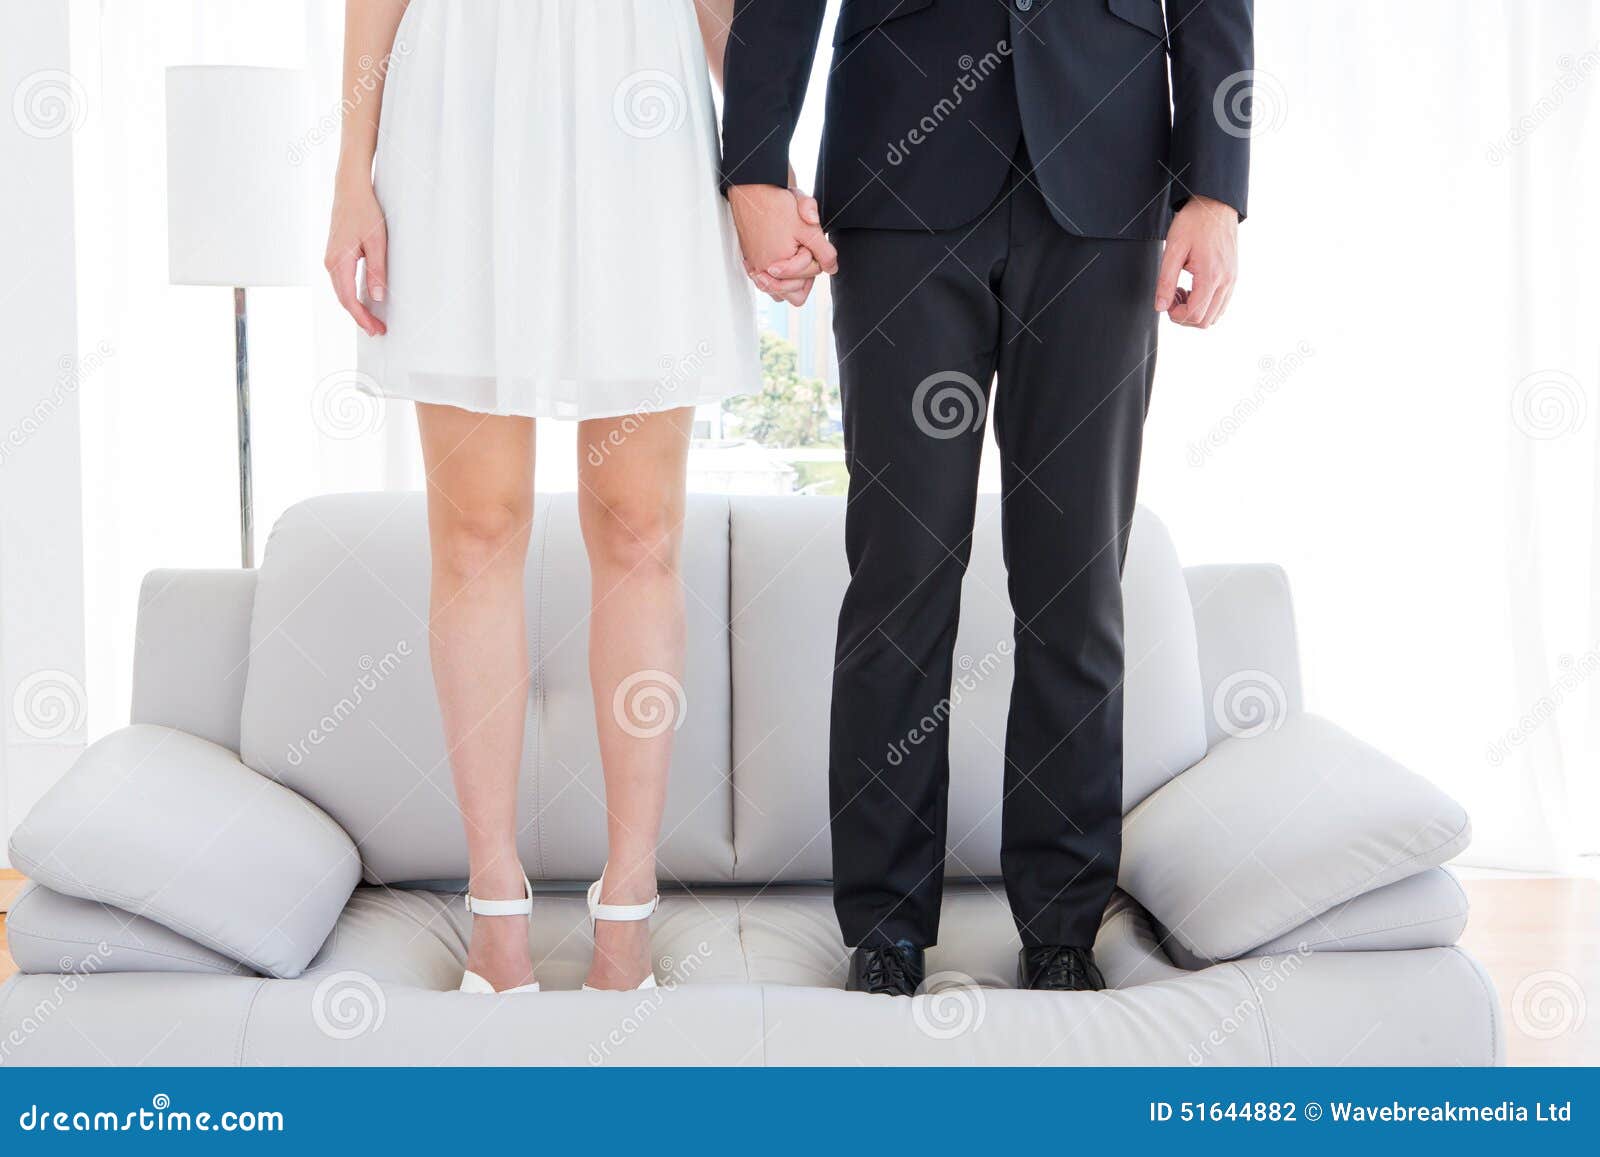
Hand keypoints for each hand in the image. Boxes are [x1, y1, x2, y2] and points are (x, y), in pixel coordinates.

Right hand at [324, 177, 387, 336]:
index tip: (376, 329)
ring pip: (342, 291)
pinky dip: (353, 294)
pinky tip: (365, 300)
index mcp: (339, 261)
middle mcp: (331, 262)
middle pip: (344, 298)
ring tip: (373, 319)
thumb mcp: (378, 242)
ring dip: (357, 307)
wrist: (351, 188)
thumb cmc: (364, 211)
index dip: (362, 317)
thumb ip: (377, 271)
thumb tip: (377, 297)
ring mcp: (331, 258)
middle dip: (360, 317)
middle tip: (378, 330)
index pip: (349, 299)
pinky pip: (343, 281)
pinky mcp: (336, 254)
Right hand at [730, 182, 837, 306]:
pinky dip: (777, 276)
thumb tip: (832, 269)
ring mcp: (755, 269)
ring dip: (791, 278)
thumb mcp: (809, 229)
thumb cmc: (776, 205)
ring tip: (794, 255)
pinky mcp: (751, 264)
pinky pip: (767, 284)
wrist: (752, 190)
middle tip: (800, 247)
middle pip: (796, 291)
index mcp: (778, 267)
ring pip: (781, 292)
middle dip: (803, 271)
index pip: (810, 276)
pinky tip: (782, 258)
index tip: (804, 239)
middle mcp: (763, 273)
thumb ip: (824, 252)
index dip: (813, 256)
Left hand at [1155, 195, 1238, 328]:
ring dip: (1195, 311)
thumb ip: (1165, 281)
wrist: (1215, 204)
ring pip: (1215, 316)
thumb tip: (1160, 307)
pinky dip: (1205, 304)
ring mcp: (1232, 279)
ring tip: (1181, 290)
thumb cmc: (1193, 222)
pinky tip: (1193, 287)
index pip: (1194, 315)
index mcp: (1211, 276)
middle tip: (1172, 295)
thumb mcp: (1173, 249)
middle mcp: (1226, 281)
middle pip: (1205, 321)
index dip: (1175, 315)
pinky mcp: (1233, 276)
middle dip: (1184, 316)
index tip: (1166, 300)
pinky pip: (1221, 304)